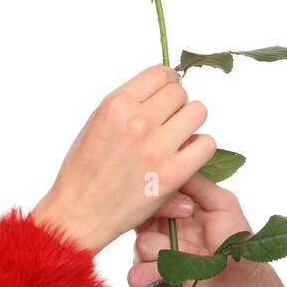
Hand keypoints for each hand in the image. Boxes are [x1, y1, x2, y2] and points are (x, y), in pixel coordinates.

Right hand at [32, 64, 213, 253]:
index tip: (168, 89)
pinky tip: (186, 154)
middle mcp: (138, 122)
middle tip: (168, 119)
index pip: (160, 73)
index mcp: (116, 105)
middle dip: (176, 103)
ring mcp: (157, 148)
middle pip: (180, 92)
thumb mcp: (96, 122)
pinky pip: (207, 144)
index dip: (169, 79)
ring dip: (190, 121)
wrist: (79, 213)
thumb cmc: (83, 170)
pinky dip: (200, 147)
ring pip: (198, 111)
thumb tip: (162, 87)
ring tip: (178, 134)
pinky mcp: (172, 174)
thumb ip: (129, 103)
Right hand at [128, 172, 275, 286]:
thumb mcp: (223, 203)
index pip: (149, 194)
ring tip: (199, 263)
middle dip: (166, 227)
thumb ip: (198, 182)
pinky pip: (136, 276)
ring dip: (173, 255)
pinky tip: (180, 280)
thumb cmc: (236, 244)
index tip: (189, 209)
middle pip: (137, 218)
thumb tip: (176, 154)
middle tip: (194, 238)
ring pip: (140, 247)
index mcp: (170, 211)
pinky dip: (157, 277)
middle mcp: (156, 232)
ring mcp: (150, 260)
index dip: (163, 199)